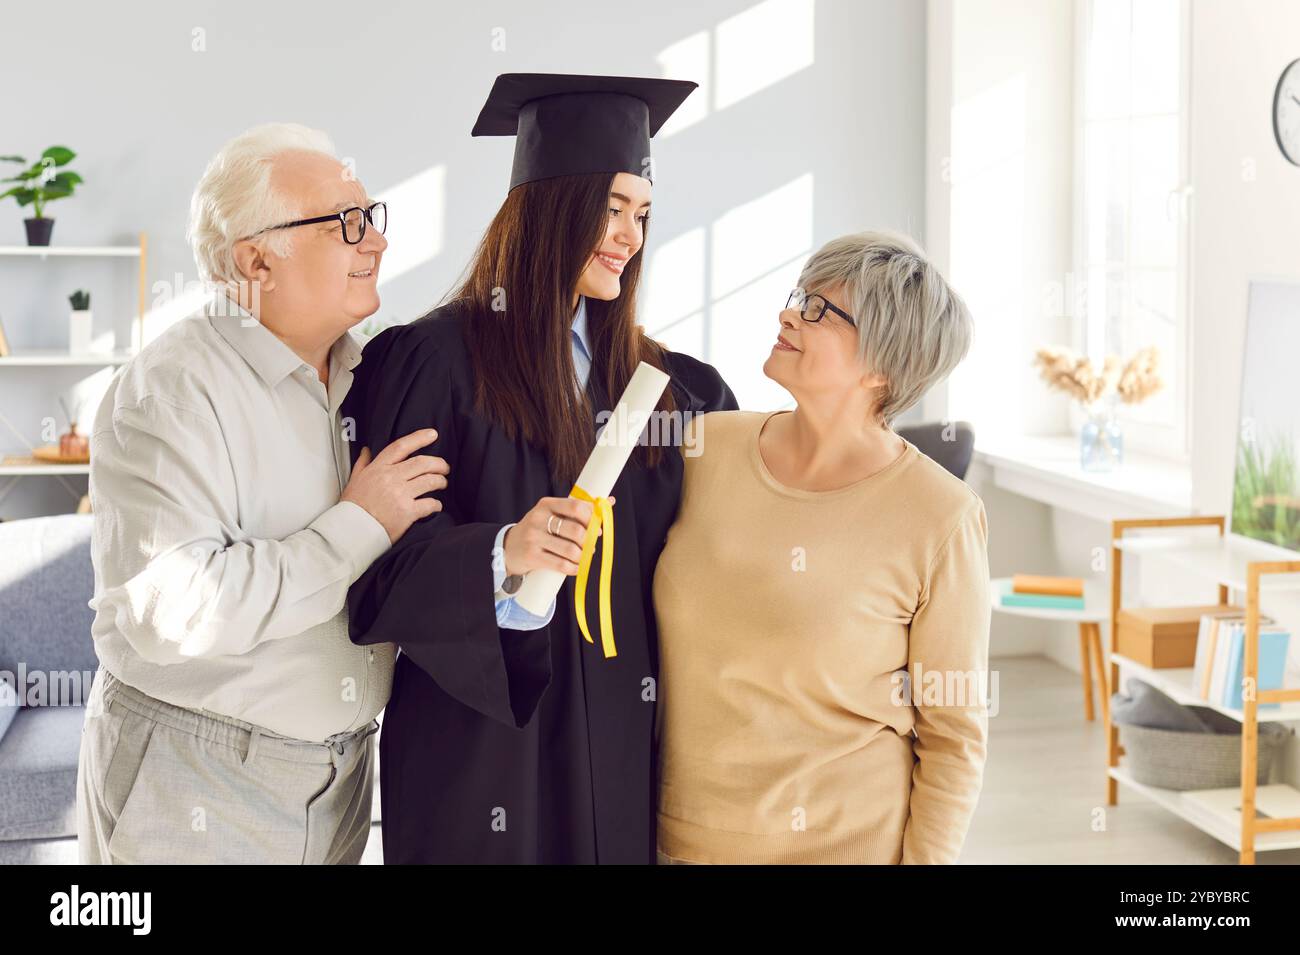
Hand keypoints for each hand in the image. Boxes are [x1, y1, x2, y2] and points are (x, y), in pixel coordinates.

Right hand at [343, 428, 449, 543]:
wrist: (352, 530)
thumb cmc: (353, 507)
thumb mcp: (354, 480)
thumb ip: (362, 464)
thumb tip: (366, 450)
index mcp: (378, 468)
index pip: (401, 446)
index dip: (419, 438)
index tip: (433, 434)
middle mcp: (391, 478)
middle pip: (422, 463)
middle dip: (438, 463)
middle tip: (444, 467)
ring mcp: (400, 494)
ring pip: (430, 481)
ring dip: (440, 481)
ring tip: (442, 483)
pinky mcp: (407, 512)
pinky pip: (430, 504)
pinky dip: (436, 504)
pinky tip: (436, 505)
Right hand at [502, 495, 615, 576]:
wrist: (508, 548)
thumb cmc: (539, 530)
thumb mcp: (552, 515)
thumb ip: (577, 510)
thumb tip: (609, 501)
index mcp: (546, 504)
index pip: (576, 506)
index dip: (591, 518)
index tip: (596, 527)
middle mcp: (538, 519)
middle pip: (576, 531)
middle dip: (588, 541)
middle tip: (590, 546)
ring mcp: (534, 538)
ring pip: (571, 550)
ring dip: (582, 556)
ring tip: (582, 557)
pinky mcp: (532, 557)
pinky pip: (562, 565)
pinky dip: (574, 568)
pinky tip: (576, 567)